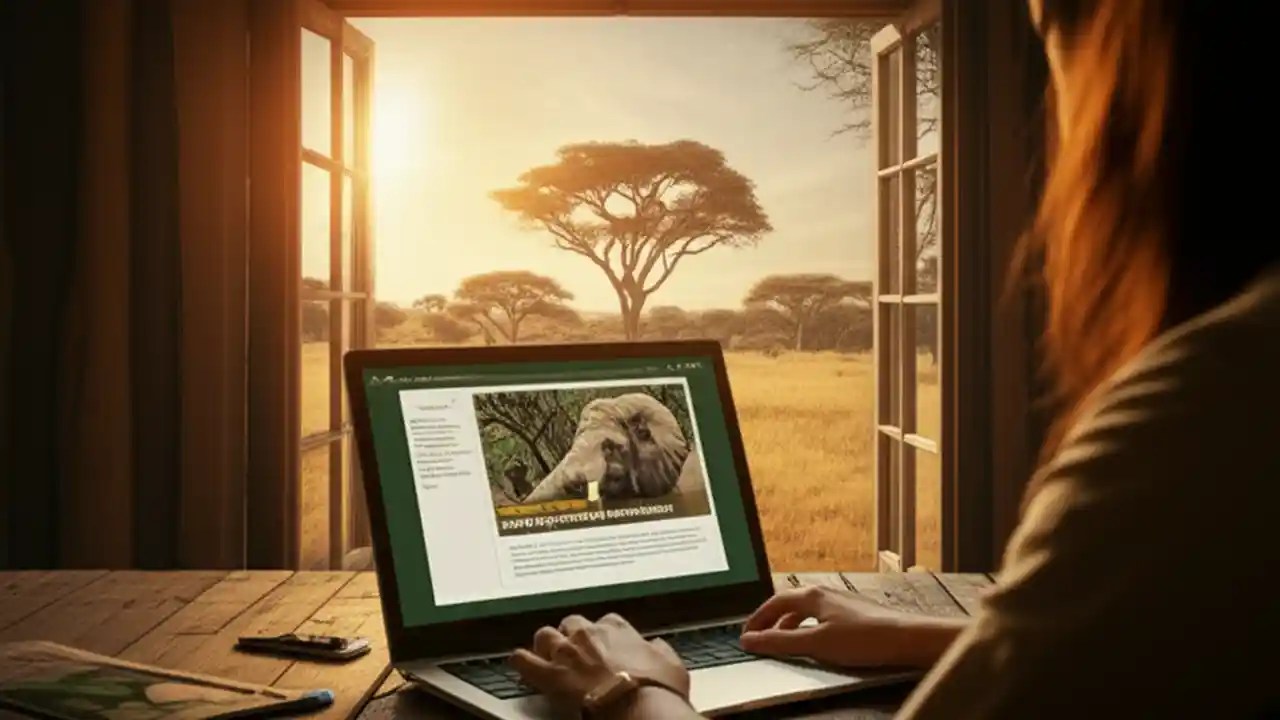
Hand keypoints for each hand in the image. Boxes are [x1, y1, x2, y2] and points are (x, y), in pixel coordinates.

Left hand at [510, 613, 690, 715]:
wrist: (639, 710)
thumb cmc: (658, 690)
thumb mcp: (673, 665)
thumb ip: (661, 651)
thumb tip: (656, 646)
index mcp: (617, 628)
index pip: (606, 622)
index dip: (603, 636)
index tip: (605, 648)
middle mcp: (588, 633)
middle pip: (571, 623)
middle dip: (571, 636)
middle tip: (575, 653)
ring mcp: (566, 653)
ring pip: (544, 636)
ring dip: (545, 645)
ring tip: (546, 655)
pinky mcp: (549, 676)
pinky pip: (523, 660)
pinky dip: (521, 661)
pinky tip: (520, 663)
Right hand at [740, 586, 965, 669]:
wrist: (906, 638)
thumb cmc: (864, 639)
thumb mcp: (816, 644)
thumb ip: (781, 643)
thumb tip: (750, 640)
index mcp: (812, 596)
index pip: (774, 602)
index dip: (758, 619)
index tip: (746, 634)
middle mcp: (825, 593)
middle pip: (789, 603)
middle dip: (771, 620)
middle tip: (759, 637)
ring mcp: (840, 602)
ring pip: (805, 610)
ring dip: (788, 624)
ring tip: (782, 641)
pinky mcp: (853, 613)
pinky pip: (820, 616)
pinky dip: (806, 627)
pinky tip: (813, 640)